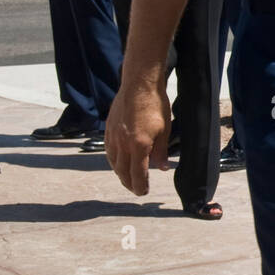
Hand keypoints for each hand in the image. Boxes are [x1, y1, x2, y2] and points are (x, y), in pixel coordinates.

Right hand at [105, 79, 171, 194]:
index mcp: (138, 145)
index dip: (140, 186)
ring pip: (113, 162)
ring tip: (126, 178)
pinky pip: (109, 150)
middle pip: (123, 171)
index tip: (143, 192)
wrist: (139, 83)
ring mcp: (114, 135)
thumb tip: (162, 168)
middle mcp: (123, 143)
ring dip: (120, 173)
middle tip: (136, 189)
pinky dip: (113, 160)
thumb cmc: (155, 104)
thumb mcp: (165, 129)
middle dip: (129, 183)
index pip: (137, 174)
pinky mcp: (109, 127)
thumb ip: (161, 151)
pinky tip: (117, 160)